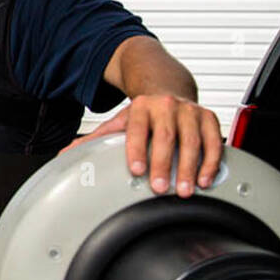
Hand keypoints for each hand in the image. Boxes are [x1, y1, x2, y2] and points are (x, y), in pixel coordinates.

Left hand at [62, 93, 222, 196]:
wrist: (167, 89)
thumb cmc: (143, 114)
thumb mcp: (118, 122)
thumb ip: (95, 139)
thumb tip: (66, 154)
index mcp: (140, 107)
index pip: (137, 130)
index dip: (136, 150)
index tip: (135, 170)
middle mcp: (166, 106)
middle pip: (166, 138)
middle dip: (163, 164)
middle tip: (160, 188)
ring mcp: (189, 111)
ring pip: (192, 141)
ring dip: (189, 168)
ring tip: (185, 190)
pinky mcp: (208, 117)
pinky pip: (213, 141)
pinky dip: (211, 162)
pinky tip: (205, 179)